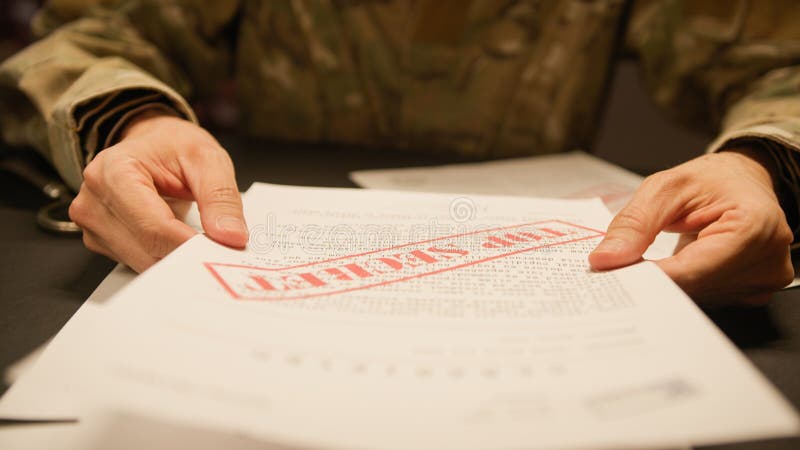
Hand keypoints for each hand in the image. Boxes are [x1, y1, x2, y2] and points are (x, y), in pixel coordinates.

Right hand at [69, 112, 247, 271]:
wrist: (152, 144)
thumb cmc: (172, 147)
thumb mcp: (208, 159)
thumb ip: (221, 198)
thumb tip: (230, 236)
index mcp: (113, 171)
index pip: (154, 227)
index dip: (191, 245)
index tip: (222, 250)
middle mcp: (94, 200)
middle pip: (147, 250)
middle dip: (188, 254)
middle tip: (220, 248)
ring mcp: (92, 224)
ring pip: (144, 263)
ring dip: (178, 259)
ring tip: (199, 237)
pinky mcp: (100, 241)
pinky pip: (139, 264)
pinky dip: (166, 258)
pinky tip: (178, 241)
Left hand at [589, 148, 793, 305]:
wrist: (742, 181)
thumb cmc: (712, 180)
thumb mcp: (665, 188)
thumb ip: (634, 224)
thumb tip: (606, 259)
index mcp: (755, 227)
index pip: (693, 270)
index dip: (648, 277)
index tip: (612, 276)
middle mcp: (768, 260)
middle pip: (694, 288)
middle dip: (652, 280)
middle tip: (617, 268)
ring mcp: (763, 281)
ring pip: (696, 298)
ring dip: (667, 283)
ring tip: (649, 261)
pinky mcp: (752, 293)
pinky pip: (705, 298)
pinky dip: (681, 285)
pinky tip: (671, 269)